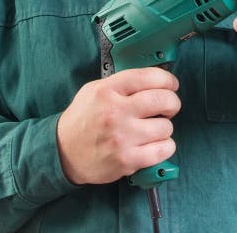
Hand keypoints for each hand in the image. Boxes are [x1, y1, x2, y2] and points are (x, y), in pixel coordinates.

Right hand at [56, 68, 180, 184]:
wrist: (63, 152)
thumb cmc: (82, 119)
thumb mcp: (94, 90)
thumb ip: (120, 82)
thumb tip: (152, 78)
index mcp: (107, 91)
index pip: (147, 76)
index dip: (166, 79)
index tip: (171, 84)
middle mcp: (115, 112)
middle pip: (163, 100)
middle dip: (172, 102)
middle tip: (168, 106)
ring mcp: (122, 137)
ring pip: (166, 127)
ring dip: (165, 127)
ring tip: (155, 128)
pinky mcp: (127, 160)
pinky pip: (163, 150)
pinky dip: (165, 146)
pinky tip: (156, 144)